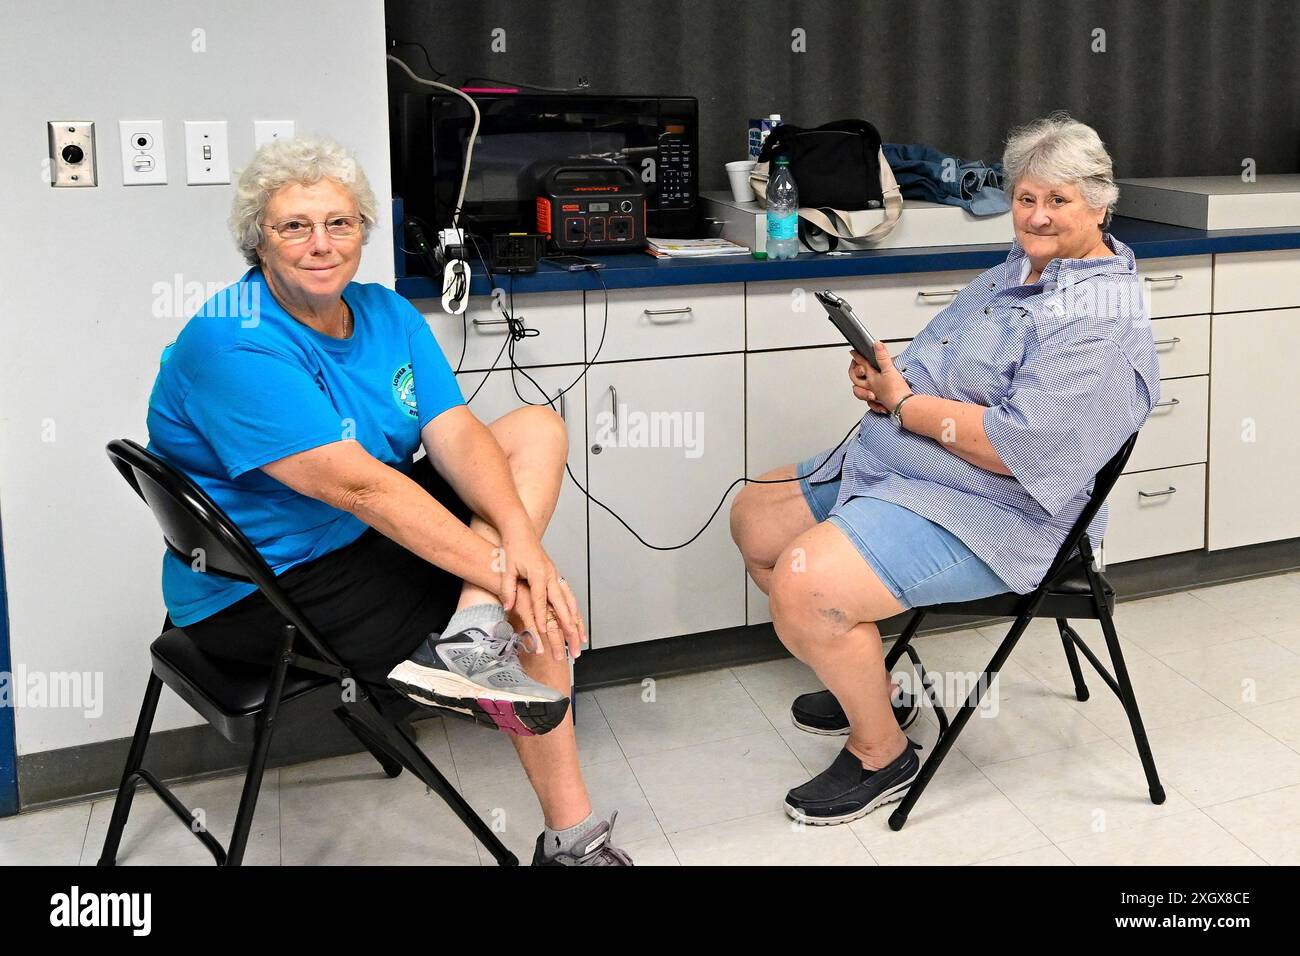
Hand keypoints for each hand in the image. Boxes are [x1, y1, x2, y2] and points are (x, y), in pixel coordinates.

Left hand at [497, 526, 582, 660]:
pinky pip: (568, 595)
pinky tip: (576, 619)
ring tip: (580, 635)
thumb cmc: (513, 548)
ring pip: (569, 600)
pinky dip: (573, 609)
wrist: (521, 531)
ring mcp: (555, 575)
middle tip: (572, 638)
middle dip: (567, 622)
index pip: (540, 599)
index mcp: (539, 573)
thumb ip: (507, 589)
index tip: (542, 631)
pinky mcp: (556, 576)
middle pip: (561, 603)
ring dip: (575, 618)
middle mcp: (550, 575)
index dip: (541, 616)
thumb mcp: (507, 569)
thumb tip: (508, 607)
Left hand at [849, 343, 910, 415]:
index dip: (857, 357)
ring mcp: (875, 395)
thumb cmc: (896, 391)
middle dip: (854, 371)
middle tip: (855, 364)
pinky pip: (871, 402)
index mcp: (871, 378)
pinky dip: (870, 400)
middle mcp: (870, 387)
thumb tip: (876, 345)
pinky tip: (871, 397)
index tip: (853, 352)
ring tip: (858, 382)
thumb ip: (882, 357)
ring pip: (861, 392)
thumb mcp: (889, 370)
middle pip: (856, 378)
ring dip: (858, 387)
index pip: (862, 364)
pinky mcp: (881, 402)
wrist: (903, 405)